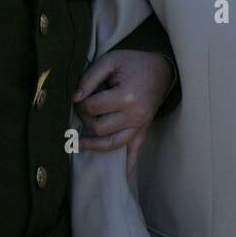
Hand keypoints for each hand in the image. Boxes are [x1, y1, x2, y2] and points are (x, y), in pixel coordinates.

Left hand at [73, 49, 172, 175]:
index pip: (92, 108)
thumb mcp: (110, 61)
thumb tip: (75, 98)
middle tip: (82, 110)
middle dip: (85, 120)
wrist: (161, 67)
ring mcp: (141, 124)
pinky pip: (136, 150)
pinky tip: (123, 175)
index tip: (78, 96)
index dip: (80, 103)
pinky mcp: (144, 129)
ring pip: (113, 144)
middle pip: (100, 129)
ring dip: (94, 145)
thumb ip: (90, 78)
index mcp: (127, 97)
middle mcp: (135, 115)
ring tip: (78, 143)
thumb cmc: (133, 62)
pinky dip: (130, 164)